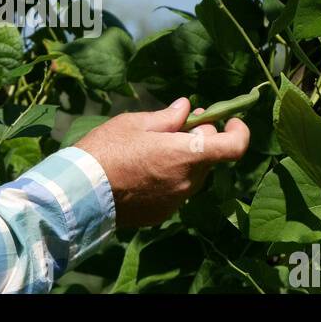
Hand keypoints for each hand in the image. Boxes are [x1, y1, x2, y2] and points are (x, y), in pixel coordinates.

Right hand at [75, 98, 249, 227]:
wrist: (81, 193)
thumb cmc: (105, 151)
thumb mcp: (134, 123)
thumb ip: (167, 117)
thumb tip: (186, 108)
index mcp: (184, 154)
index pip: (233, 146)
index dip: (239, 131)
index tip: (231, 120)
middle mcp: (187, 180)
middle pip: (210, 157)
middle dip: (203, 138)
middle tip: (181, 124)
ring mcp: (176, 200)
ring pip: (194, 174)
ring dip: (186, 159)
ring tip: (157, 147)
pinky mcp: (162, 213)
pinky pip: (177, 190)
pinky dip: (171, 176)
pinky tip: (145, 169)